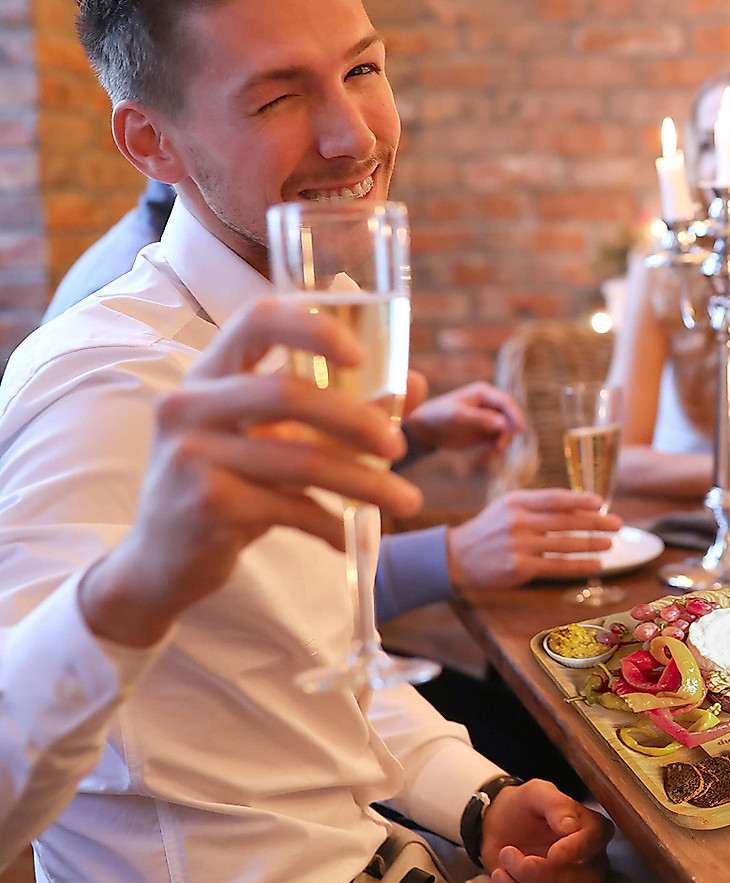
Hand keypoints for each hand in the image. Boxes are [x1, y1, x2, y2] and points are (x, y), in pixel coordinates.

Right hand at [79, 298, 422, 647]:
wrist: (163, 562)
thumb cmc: (232, 486)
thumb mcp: (278, 439)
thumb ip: (340, 407)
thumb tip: (414, 382)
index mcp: (210, 373)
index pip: (257, 320)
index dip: (312, 326)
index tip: (360, 353)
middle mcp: (190, 404)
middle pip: (288, 392)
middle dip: (357, 419)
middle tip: (399, 446)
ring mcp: (191, 454)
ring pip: (299, 460)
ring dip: (365, 482)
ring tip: (407, 499)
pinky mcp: (204, 504)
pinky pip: (289, 508)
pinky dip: (333, 524)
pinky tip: (354, 537)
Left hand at [404, 381, 523, 457]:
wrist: (425, 430)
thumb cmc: (438, 417)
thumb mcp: (458, 417)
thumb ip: (481, 419)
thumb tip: (505, 424)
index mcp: (484, 393)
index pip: (506, 402)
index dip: (516, 415)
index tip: (522, 430)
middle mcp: (489, 405)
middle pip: (510, 418)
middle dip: (507, 434)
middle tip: (498, 447)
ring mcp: (489, 419)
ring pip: (506, 433)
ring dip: (499, 445)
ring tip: (485, 455)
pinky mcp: (485, 433)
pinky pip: (497, 443)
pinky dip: (492, 452)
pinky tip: (480, 458)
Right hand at [445, 489, 621, 590]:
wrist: (457, 557)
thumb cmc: (489, 531)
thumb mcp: (507, 508)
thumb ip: (537, 505)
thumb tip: (576, 506)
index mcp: (517, 502)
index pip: (555, 498)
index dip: (580, 500)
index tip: (600, 502)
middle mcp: (519, 521)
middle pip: (565, 520)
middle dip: (595, 522)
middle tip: (617, 523)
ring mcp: (519, 545)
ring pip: (564, 544)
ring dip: (592, 544)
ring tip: (610, 543)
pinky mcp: (519, 567)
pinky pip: (557, 566)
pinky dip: (579, 565)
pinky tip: (595, 564)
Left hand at [481, 780, 613, 882]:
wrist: (497, 825)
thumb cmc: (523, 806)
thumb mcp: (535, 792)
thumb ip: (556, 804)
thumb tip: (572, 826)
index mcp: (592, 827)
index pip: (596, 841)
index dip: (577, 850)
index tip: (553, 853)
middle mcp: (590, 859)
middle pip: (587, 880)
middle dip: (550, 875)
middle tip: (519, 857)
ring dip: (527, 880)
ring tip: (505, 854)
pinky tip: (500, 873)